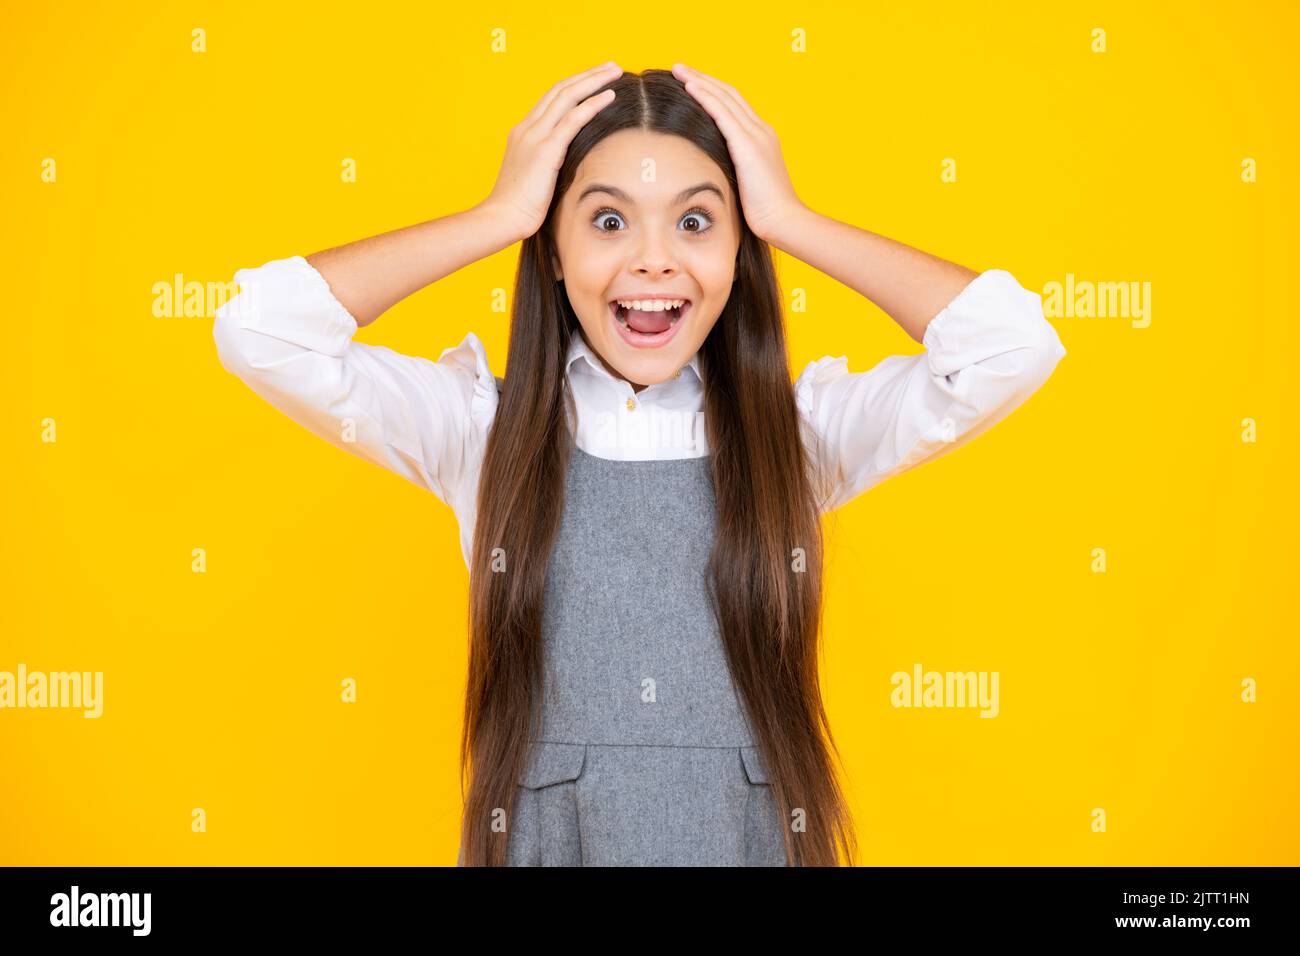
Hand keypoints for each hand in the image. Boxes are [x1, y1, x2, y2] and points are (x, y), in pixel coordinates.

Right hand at [480, 61, 621, 241]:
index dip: (574, 86)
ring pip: (567, 96)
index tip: (594, 79)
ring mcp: (535, 136)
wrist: (501, 219)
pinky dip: (593, 103)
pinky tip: (610, 95)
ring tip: (616, 71)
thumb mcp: (533, 179)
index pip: (551, 100)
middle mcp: (527, 128)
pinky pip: (573, 118)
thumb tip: (565, 168)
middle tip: (611, 66)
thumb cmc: (518, 208)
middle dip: (587, 75)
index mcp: (523, 134)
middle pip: (560, 90)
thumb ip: (547, 165)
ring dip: (594, 80)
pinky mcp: (546, 149)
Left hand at [671, 63, 803, 242]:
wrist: (784, 221)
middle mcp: (761, 130)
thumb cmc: (766, 213)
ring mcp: (756, 136)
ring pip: (725, 98)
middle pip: (729, 94)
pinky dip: (706, 97)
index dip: (713, 90)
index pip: (735, 105)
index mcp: (762, 138)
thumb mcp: (747, 186)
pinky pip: (723, 114)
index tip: (692, 82)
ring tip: (678, 70)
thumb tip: (714, 175)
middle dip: (703, 78)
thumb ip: (734, 172)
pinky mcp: (748, 146)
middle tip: (680, 68)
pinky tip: (690, 87)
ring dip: (700, 81)